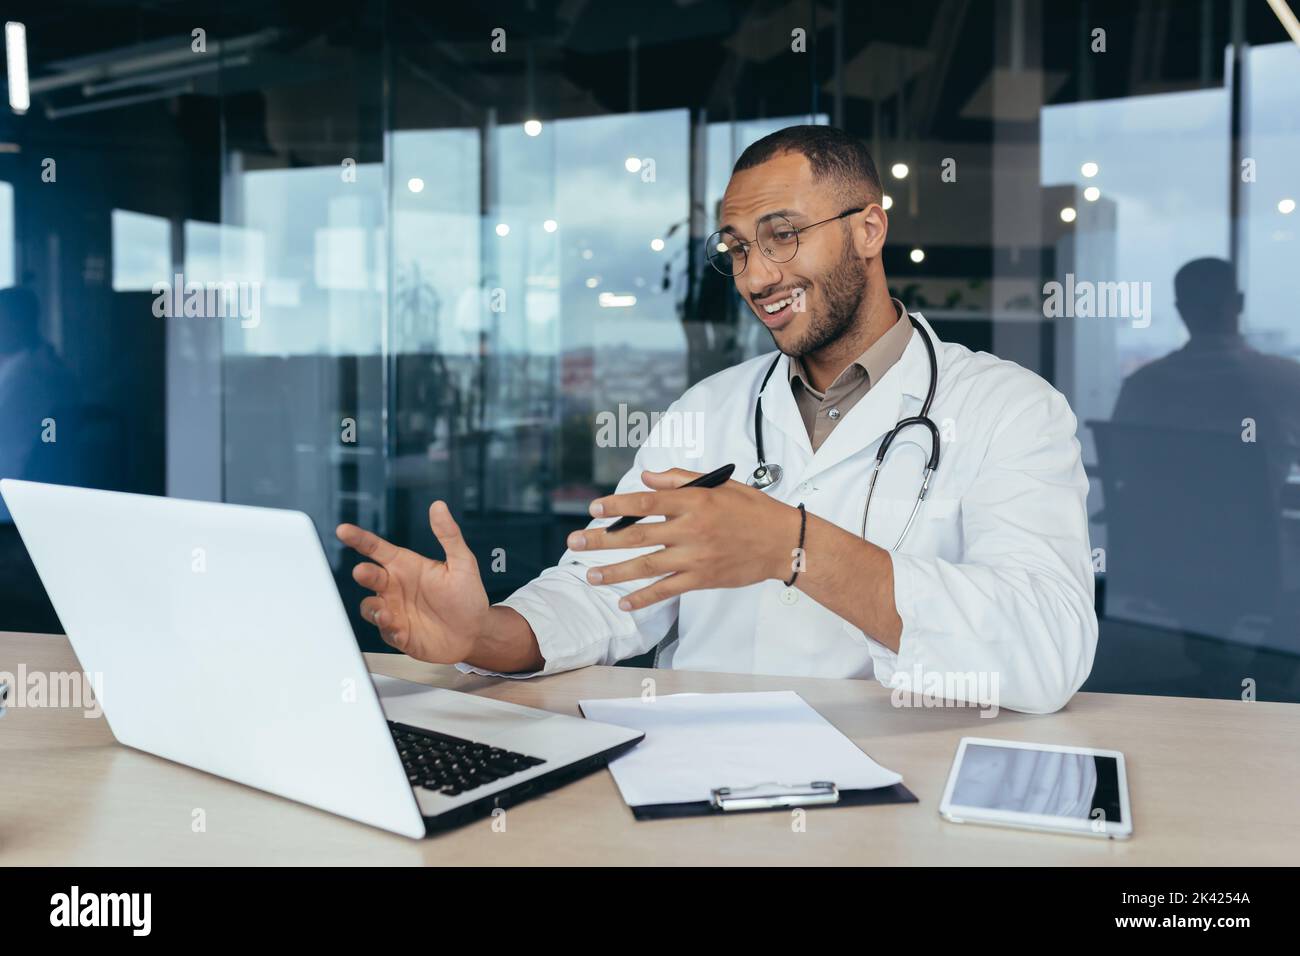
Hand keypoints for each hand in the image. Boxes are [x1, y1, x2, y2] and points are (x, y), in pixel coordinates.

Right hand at [336, 501, 489, 663]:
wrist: (475, 631)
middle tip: (362, 572)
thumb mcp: (462, 562)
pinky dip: (389, 631)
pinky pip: (386, 632)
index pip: (377, 549)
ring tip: (386, 612)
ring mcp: (394, 610)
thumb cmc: (467, 595)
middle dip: (363, 573)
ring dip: (374, 608)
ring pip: (370, 607)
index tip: (344, 530)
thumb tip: (439, 506)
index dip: (359, 539)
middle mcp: (395, 587)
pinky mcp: (398, 634)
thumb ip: (449, 535)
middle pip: (369, 576)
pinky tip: (401, 631)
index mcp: (406, 566)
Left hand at [567, 467, 800, 611]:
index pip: (646, 502)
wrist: (783, 542)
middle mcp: (691, 529)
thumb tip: (646, 477)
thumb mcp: (719, 485)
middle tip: (575, 543)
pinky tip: (623, 602)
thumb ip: (680, 480)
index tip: (593, 509)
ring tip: (589, 575)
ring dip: (614, 572)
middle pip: (637, 535)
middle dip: (602, 540)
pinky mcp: (702, 578)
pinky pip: (667, 590)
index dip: (616, 506)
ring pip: (646, 566)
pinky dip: (644, 598)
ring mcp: (696, 557)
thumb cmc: (751, 510)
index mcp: (694, 501)